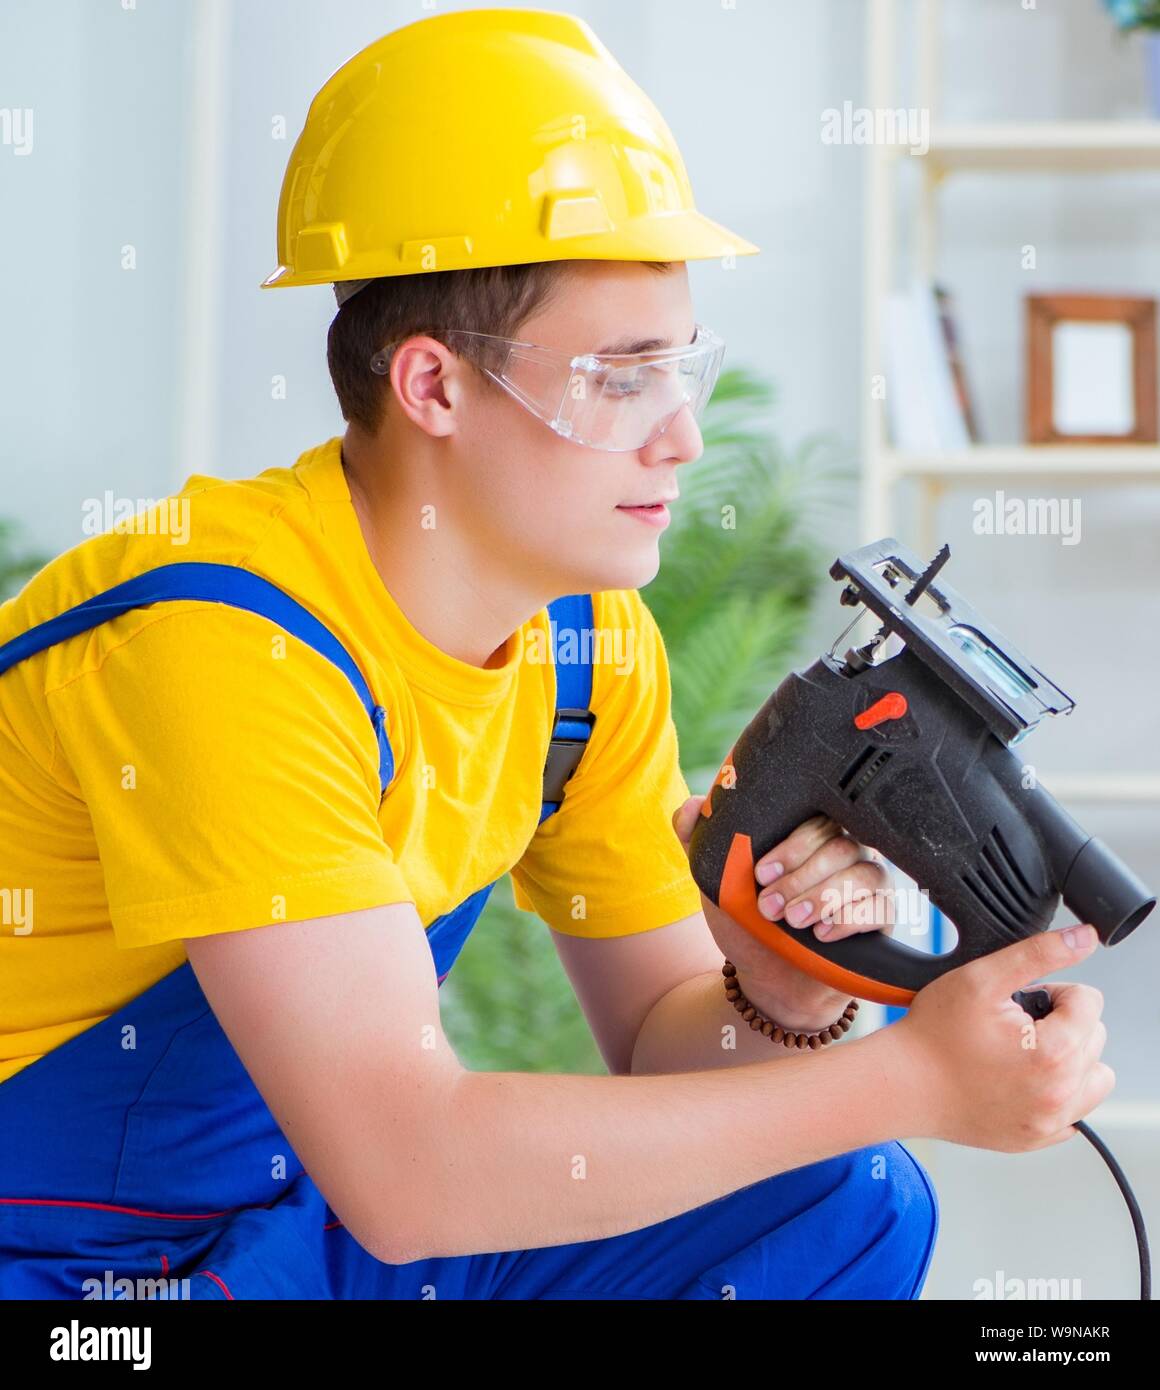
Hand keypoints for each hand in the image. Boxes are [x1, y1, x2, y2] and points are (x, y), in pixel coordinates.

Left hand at [673, 795, 894, 1029]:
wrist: (771, 979)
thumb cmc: (748, 921)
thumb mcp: (716, 882)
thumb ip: (699, 841)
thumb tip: (691, 805)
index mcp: (808, 834)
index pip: (815, 819)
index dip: (791, 845)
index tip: (760, 874)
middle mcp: (843, 851)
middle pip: (841, 845)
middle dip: (801, 877)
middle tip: (769, 907)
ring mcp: (868, 881)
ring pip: (864, 872)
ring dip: (823, 897)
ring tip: (792, 921)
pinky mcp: (882, 916)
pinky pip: (880, 907)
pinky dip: (849, 919)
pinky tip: (822, 935)